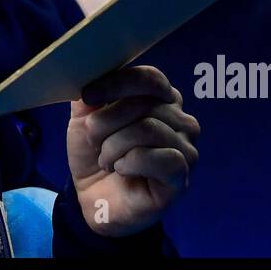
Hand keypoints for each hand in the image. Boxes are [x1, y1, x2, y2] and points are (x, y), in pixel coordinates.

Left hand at [68, 66, 199, 236]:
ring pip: (148, 130)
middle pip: (143, 105)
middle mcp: (181, 120)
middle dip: (106, 123)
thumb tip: (89, 70)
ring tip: (106, 159)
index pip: (149, 78)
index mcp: (162, 98)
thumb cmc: (96, 152)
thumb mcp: (85, 117)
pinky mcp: (181, 177)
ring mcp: (185, 149)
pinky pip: (159, 158)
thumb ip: (90, 93)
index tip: (88, 97)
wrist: (93, 198)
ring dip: (114, 146)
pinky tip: (122, 169)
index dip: (116, 84)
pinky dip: (130, 162)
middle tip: (94, 141)